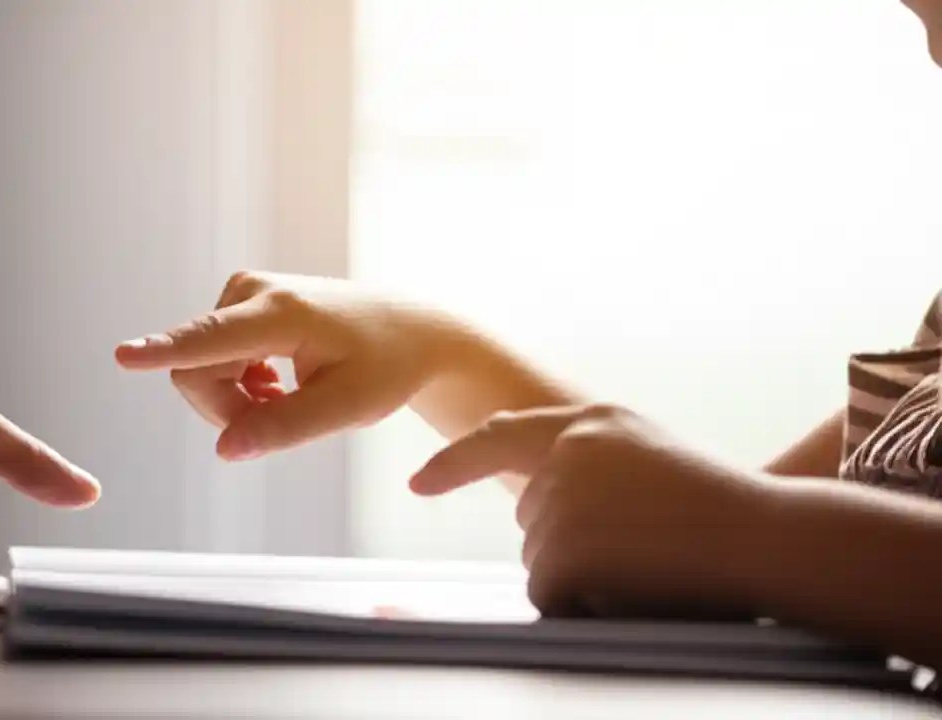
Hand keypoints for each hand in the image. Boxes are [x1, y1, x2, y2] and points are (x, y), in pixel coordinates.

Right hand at [115, 271, 463, 459]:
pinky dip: (241, 383)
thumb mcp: (347, 407)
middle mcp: (253, 292)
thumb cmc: (386, 366)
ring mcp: (245, 294)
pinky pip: (212, 357)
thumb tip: (226, 449)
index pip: (210, 339)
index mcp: (281, 314)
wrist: (409, 330)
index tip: (123, 355)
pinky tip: (279, 383)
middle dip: (225, 410)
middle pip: (195, 371)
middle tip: (278, 417)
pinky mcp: (242, 301)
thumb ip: (285, 428)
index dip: (162, 351)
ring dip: (236, 399)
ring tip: (287, 396)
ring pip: (200, 368)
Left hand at [411, 405, 773, 618]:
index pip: (502, 436)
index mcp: (592, 421)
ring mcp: (563, 494)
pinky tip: (630, 586)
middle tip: (645, 545)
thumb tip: (532, 501)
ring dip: (582, 574)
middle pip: (530, 514)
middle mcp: (568, 448)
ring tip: (649, 561)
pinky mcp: (564, 543)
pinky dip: (577, 603)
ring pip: (539, 558)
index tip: (419, 483)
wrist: (770, 537)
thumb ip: (592, 464)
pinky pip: (546, 592)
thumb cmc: (725, 510)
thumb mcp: (650, 458)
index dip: (455, 463)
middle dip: (570, 542)